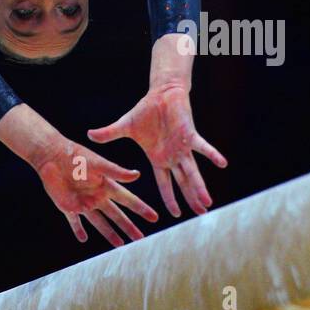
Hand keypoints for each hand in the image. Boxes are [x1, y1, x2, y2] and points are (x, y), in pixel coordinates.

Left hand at [33, 139, 158, 246]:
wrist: (52, 156)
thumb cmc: (76, 156)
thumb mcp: (99, 164)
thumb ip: (117, 172)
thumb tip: (137, 174)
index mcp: (107, 185)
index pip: (128, 200)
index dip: (141, 209)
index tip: (154, 218)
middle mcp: (97, 196)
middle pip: (117, 216)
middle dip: (129, 227)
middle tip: (140, 238)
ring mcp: (83, 203)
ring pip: (100, 223)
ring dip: (110, 234)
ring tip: (120, 245)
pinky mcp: (68, 207)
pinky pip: (75, 222)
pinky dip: (78, 230)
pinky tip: (83, 239)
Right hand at [88, 84, 226, 217]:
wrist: (160, 94)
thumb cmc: (145, 111)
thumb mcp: (124, 126)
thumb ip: (109, 134)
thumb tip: (88, 135)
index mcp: (159, 158)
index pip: (165, 183)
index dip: (170, 198)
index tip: (175, 215)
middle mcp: (173, 156)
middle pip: (183, 182)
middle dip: (190, 198)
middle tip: (201, 214)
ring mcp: (183, 147)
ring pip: (193, 171)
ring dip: (199, 186)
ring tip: (207, 202)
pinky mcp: (190, 135)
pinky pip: (202, 147)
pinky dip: (212, 154)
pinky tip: (222, 163)